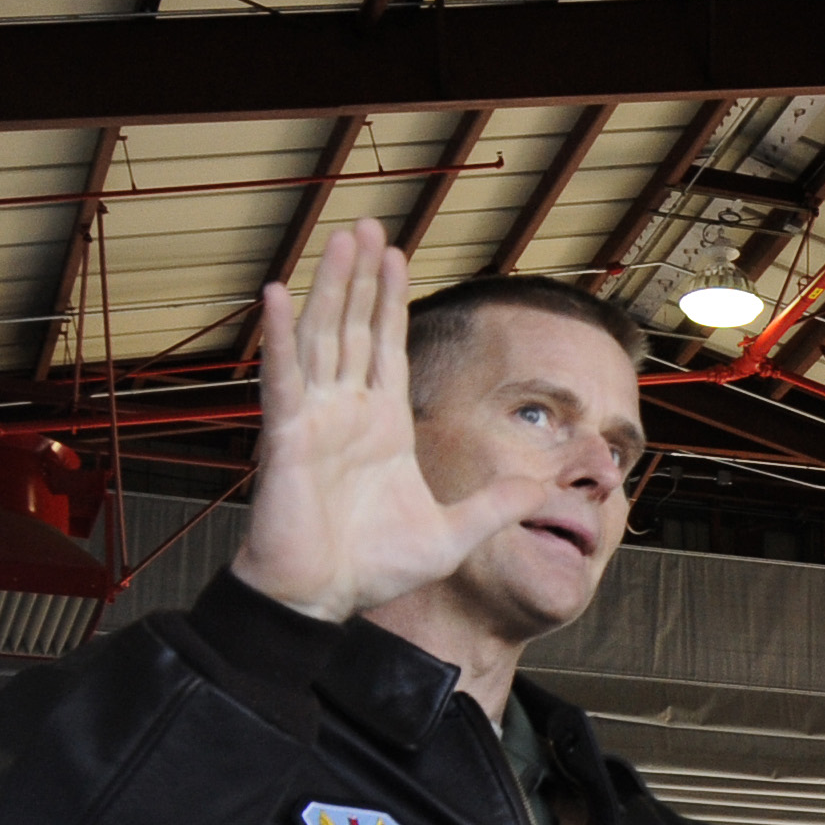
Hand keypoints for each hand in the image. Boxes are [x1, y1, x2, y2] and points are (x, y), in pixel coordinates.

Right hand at [234, 220, 539, 624]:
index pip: (387, 346)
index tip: (396, 255)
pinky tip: (279, 294)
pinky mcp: (286, 438)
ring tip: (340, 239)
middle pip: (354, 327)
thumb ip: (496, 506)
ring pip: (322, 337)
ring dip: (330, 287)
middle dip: (361, 276)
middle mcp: (345, 412)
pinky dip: (280, 336)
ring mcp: (313, 420)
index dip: (390, 300)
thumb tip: (545, 490)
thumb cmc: (372, 569)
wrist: (324, 599)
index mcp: (381, 426)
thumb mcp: (453, 533)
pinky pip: (283, 378)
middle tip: (367, 224)